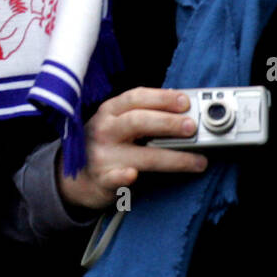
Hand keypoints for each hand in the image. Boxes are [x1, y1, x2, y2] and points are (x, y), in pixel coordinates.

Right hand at [57, 87, 208, 210]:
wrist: (79, 177)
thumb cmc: (108, 145)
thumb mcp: (118, 122)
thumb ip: (145, 114)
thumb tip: (185, 109)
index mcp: (109, 111)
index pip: (136, 98)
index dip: (162, 98)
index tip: (185, 102)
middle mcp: (104, 130)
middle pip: (137, 121)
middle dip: (168, 123)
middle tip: (192, 127)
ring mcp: (102, 154)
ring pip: (140, 154)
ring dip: (172, 157)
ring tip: (197, 161)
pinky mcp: (102, 178)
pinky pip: (113, 178)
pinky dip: (123, 177)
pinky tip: (132, 175)